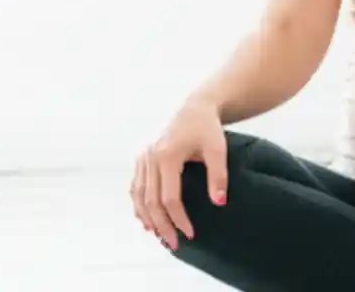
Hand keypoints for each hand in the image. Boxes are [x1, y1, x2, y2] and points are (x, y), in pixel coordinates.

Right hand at [130, 98, 229, 249]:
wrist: (195, 109)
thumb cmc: (208, 128)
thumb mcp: (218, 150)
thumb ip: (218, 176)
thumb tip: (219, 203)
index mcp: (167, 156)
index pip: (170, 198)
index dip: (179, 219)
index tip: (190, 234)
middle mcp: (150, 157)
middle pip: (151, 201)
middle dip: (162, 226)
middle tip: (174, 245)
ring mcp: (144, 158)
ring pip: (139, 196)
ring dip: (147, 219)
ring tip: (160, 237)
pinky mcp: (142, 158)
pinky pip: (136, 187)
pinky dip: (139, 206)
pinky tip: (147, 220)